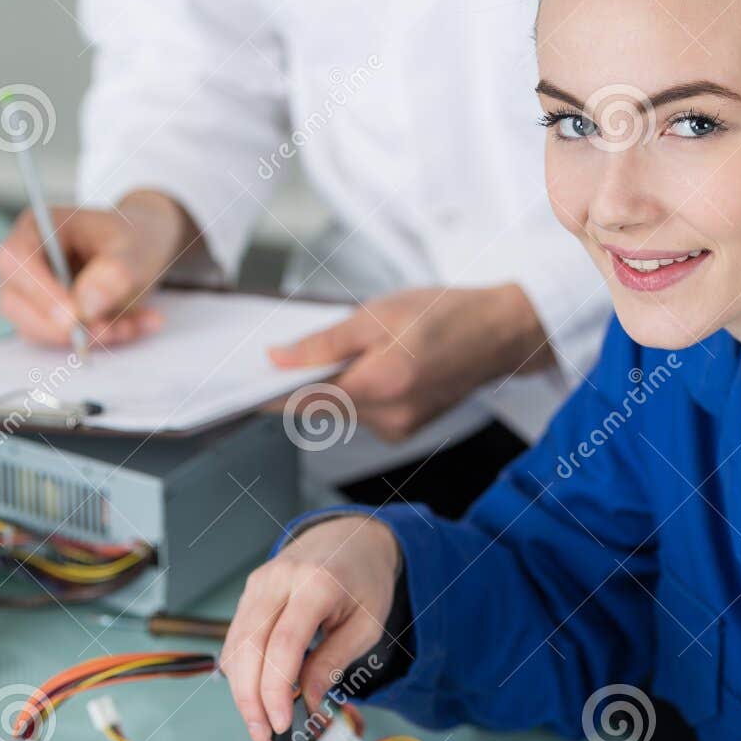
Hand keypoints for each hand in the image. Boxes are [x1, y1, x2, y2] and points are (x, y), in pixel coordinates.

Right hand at [0, 190, 197, 346]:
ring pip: (36, 329)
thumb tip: (84, 307)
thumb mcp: (136, 248)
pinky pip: (61, 342)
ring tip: (133, 324)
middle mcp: (25, 262)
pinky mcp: (48, 320)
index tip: (74, 317)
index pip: (15, 259)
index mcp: (38, 228)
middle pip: (13, 302)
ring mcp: (32, 294)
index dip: (39, 291)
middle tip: (107, 330)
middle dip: (59, 327)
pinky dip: (100, 340)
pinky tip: (134, 326)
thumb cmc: (134, 238)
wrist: (145, 250)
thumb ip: (114, 272)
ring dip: (87, 336)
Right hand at [220, 514, 401, 740]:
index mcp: (316, 583)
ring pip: (235, 645)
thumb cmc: (364, 579)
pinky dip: (241, 670)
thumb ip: (333, 663)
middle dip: (250, 699)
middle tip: (264, 734)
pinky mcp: (250, 591)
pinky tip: (256, 693)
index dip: (276, 690)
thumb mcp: (367, 626)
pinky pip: (236, 637)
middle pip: (249, 647)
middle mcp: (280, 579)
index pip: (284, 644)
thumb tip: (305, 703)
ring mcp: (259, 582)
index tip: (280, 724)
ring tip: (261, 722)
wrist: (352, 538)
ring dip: (242, 690)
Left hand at [268, 283, 550, 440]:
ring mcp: (400, 427)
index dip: (267, 395)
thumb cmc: (448, 314)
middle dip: (303, 382)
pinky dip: (358, 389)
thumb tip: (278, 359)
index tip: (239, 387)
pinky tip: (372, 362)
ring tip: (351, 347)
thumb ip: (324, 341)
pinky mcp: (408, 426)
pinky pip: (365, 411)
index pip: (304, 401)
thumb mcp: (378, 314)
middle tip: (291, 351)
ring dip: (333, 383)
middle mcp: (388, 417)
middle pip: (322, 407)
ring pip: (343, 409)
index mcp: (379, 386)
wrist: (502, 333)